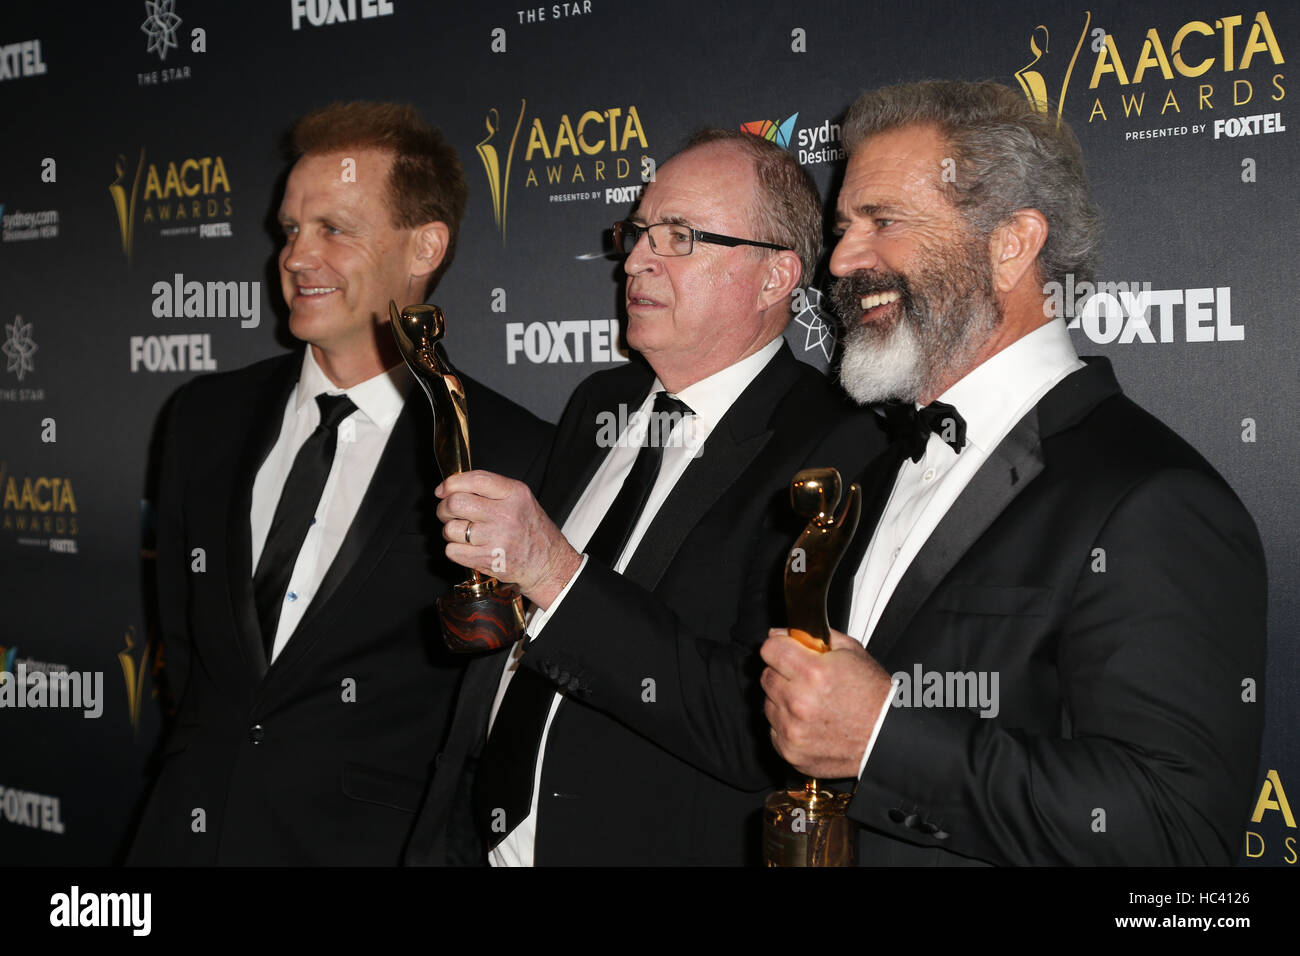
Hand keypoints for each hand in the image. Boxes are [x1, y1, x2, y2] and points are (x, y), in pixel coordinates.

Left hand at [436, 471, 581, 608]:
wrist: (548, 562)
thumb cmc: (531, 530)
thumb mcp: (520, 499)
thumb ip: (491, 490)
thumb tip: (452, 488)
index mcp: (514, 494)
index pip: (476, 480)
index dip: (452, 483)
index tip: (443, 490)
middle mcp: (506, 515)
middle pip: (456, 504)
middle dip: (444, 508)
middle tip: (448, 512)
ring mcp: (497, 539)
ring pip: (450, 529)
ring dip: (449, 531)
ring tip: (462, 533)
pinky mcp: (489, 560)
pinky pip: (452, 551)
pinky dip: (454, 549)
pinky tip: (468, 548)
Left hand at [760, 628, 892, 778]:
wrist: (886, 739)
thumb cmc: (874, 697)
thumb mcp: (852, 652)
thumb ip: (814, 636)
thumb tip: (782, 633)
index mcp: (813, 673)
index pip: (769, 649)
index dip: (778, 647)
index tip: (784, 651)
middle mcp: (799, 702)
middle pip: (766, 676)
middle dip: (782, 674)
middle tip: (806, 680)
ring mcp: (793, 729)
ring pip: (768, 704)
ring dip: (784, 701)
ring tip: (812, 704)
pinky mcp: (790, 751)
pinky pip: (774, 729)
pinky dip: (787, 725)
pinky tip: (810, 723)